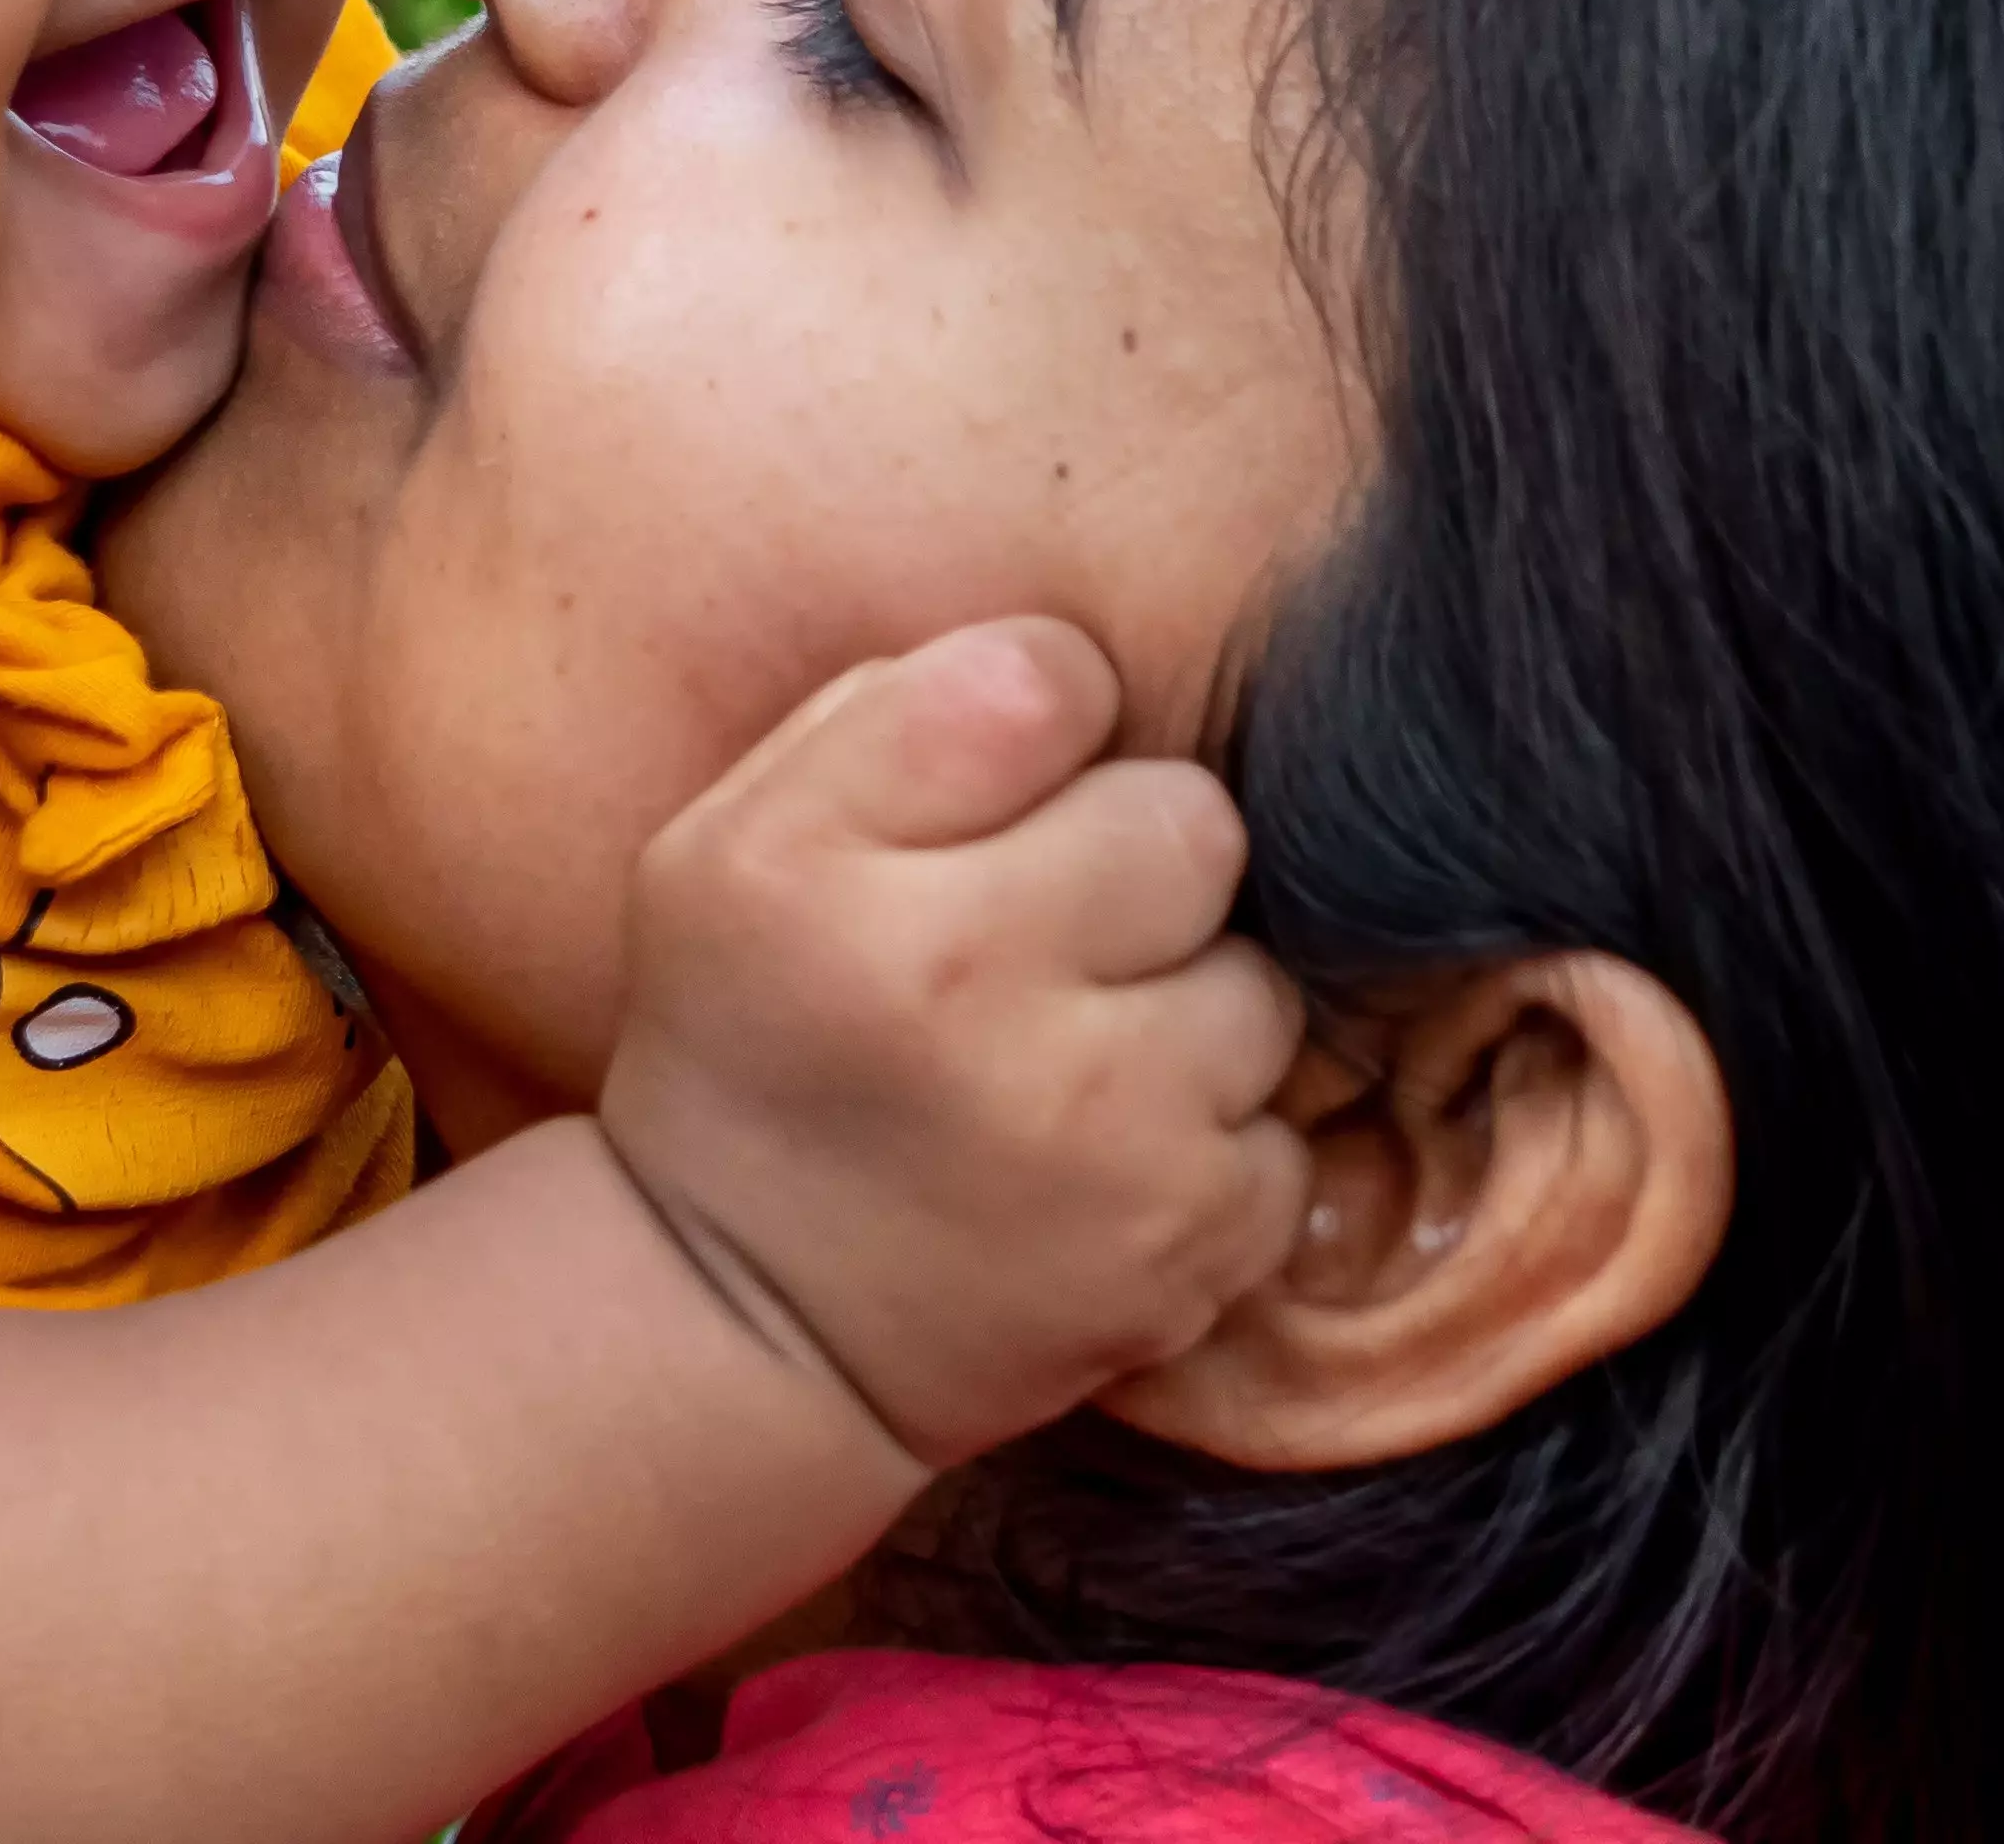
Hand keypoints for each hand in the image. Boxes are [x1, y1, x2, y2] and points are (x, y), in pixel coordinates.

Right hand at [592, 614, 1312, 1472]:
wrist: (747, 1328)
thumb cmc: (751, 1047)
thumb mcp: (723, 846)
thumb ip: (884, 717)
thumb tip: (1073, 675)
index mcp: (818, 862)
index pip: (1049, 678)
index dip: (1044, 725)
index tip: (990, 803)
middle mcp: (956, 979)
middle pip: (1190, 817)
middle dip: (1134, 871)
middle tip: (1044, 948)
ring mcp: (1093, 1121)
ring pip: (1258, 982)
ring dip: (1185, 1018)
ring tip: (1071, 1071)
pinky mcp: (1186, 1240)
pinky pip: (1281, 1132)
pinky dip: (1208, 1152)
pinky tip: (1100, 1174)